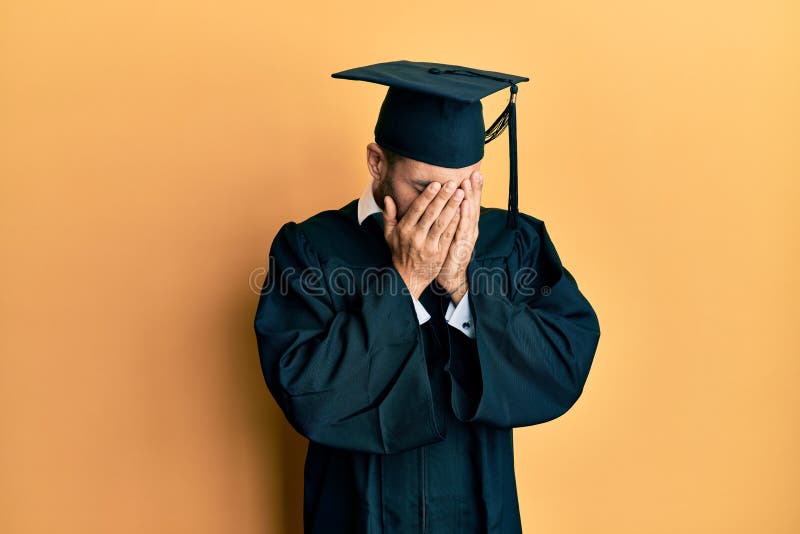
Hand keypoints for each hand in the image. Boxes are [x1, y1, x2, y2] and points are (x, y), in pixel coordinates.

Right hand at [383, 181, 463, 299]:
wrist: (408, 278)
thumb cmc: (399, 253)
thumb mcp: (389, 235)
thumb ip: (389, 216)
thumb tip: (388, 198)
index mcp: (404, 230)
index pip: (417, 209)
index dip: (427, 196)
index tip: (436, 184)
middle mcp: (416, 237)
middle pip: (431, 214)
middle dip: (442, 198)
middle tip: (452, 183)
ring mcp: (428, 246)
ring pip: (442, 223)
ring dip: (452, 207)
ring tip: (460, 194)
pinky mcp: (439, 253)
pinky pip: (449, 235)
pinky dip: (456, 223)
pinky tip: (462, 211)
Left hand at [436, 170, 482, 303]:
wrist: (451, 277)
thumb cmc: (448, 254)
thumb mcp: (448, 233)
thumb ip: (448, 217)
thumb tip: (449, 201)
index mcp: (466, 225)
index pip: (470, 203)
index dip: (473, 189)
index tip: (474, 172)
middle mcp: (469, 229)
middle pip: (473, 205)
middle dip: (475, 189)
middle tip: (476, 172)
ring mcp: (467, 238)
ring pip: (470, 215)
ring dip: (470, 198)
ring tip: (469, 183)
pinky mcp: (462, 247)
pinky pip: (463, 229)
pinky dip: (464, 216)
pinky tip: (464, 205)